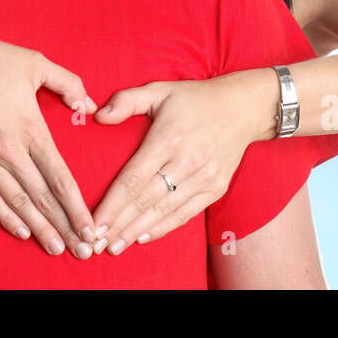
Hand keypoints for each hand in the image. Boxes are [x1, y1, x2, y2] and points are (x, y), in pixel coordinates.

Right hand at [0, 14, 99, 258]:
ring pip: (17, 203)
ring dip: (39, 229)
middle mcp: (9, 151)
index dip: (77, 207)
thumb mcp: (33, 62)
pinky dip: (5, 217)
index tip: (91, 229)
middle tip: (82, 251)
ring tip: (56, 248)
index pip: (60, 177)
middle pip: (43, 198)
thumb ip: (67, 83)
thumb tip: (88, 106)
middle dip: (65, 227)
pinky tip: (20, 232)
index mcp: (30, 127)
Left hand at [90, 69, 274, 254]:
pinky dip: (163, 228)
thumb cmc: (194, 98)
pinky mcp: (216, 188)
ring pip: (164, 211)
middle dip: (119, 225)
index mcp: (169, 137)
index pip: (134, 178)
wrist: (243, 108)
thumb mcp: (159, 90)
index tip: (94, 223)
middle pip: (146, 200)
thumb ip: (126, 101)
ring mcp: (205, 177)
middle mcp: (188, 161)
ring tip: (114, 247)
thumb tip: (97, 116)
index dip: (112, 204)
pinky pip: (185, 214)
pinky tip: (142, 238)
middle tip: (96, 244)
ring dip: (136, 232)